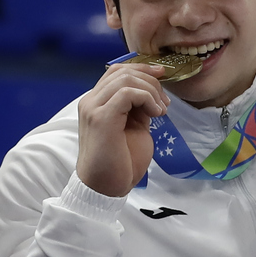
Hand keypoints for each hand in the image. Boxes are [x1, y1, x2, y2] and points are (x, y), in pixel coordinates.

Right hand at [75, 62, 169, 197]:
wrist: (106, 188)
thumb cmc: (119, 163)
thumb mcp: (133, 127)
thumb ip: (137, 108)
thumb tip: (151, 94)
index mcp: (96, 103)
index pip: (116, 71)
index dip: (141, 68)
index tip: (162, 75)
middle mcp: (90, 102)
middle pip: (122, 71)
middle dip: (150, 80)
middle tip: (164, 103)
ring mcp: (93, 108)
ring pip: (125, 79)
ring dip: (150, 91)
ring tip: (160, 111)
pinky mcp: (101, 118)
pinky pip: (127, 93)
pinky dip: (146, 99)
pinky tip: (155, 114)